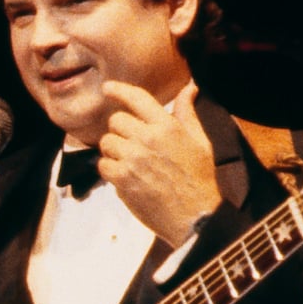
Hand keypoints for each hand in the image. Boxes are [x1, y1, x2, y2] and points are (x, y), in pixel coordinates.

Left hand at [97, 80, 221, 245]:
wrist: (196, 215)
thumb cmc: (199, 178)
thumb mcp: (200, 141)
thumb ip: (187, 113)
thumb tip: (189, 88)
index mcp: (168, 126)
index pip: (137, 98)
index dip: (118, 90)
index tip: (107, 88)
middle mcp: (148, 138)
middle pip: (116, 120)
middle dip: (120, 130)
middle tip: (131, 144)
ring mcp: (133, 158)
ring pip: (106, 142)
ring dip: (113, 150)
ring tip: (129, 162)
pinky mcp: (122, 178)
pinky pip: (102, 164)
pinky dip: (110, 169)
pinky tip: (125, 176)